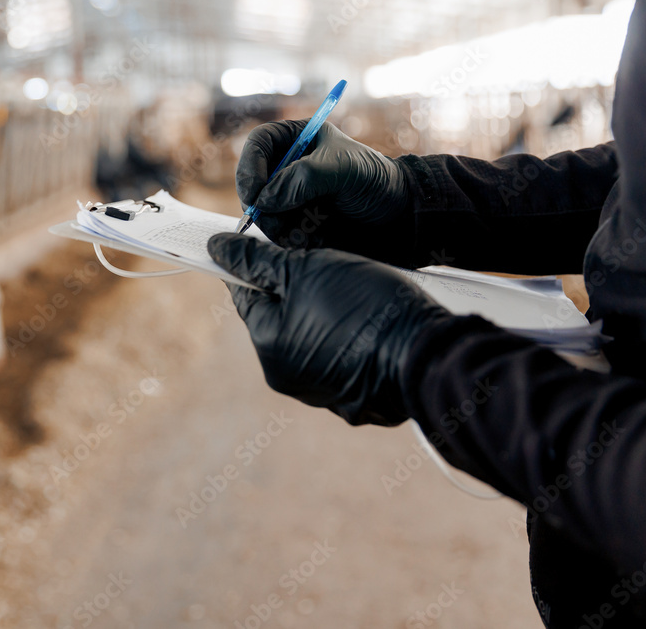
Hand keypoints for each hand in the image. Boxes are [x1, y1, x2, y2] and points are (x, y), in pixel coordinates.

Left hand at [207, 233, 450, 424]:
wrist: (428, 355)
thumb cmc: (365, 305)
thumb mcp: (307, 268)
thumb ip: (257, 260)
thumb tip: (216, 248)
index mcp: (269, 346)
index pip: (246, 296)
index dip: (254, 266)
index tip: (266, 247)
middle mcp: (287, 377)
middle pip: (278, 319)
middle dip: (294, 290)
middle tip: (322, 264)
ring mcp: (322, 393)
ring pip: (309, 338)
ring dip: (321, 313)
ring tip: (352, 290)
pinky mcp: (354, 398)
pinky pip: (340, 358)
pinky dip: (347, 337)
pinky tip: (367, 319)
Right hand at [238, 120, 413, 265]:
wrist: (395, 216)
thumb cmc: (374, 180)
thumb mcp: (342, 169)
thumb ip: (302, 179)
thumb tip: (265, 200)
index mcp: (296, 139)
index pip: (258, 145)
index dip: (250, 167)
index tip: (254, 194)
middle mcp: (286, 167)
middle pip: (251, 182)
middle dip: (259, 204)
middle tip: (273, 219)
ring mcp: (287, 197)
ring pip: (261, 213)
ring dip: (277, 225)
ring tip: (309, 228)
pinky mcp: (293, 223)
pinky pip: (276, 234)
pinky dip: (291, 239)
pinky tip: (316, 237)